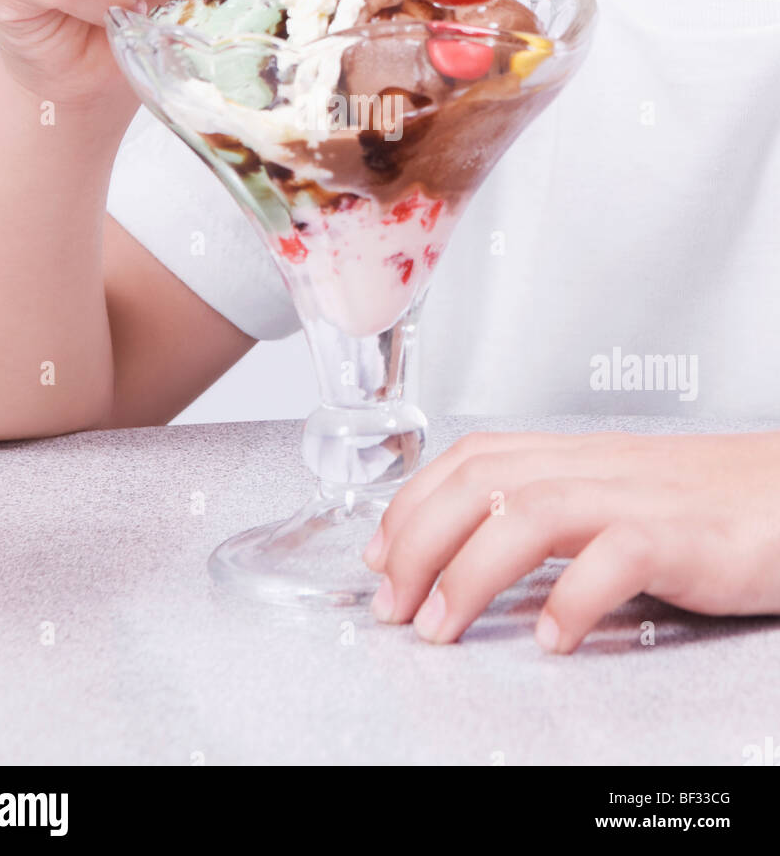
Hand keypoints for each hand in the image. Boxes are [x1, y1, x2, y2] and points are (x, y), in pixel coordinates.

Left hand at [363, 429, 779, 650]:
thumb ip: (556, 513)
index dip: (414, 501)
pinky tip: (551, 639)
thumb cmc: (715, 504)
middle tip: (391, 603)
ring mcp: (642, 497)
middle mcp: (599, 466)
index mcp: (579, 455)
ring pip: (532, 510)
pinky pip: (618, 557)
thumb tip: (474, 551)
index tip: (379, 554)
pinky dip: (573, 598)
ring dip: (470, 570)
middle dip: (419, 539)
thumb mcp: (620, 496)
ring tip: (440, 626)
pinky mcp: (687, 537)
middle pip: (484, 479)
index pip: (474, 456)